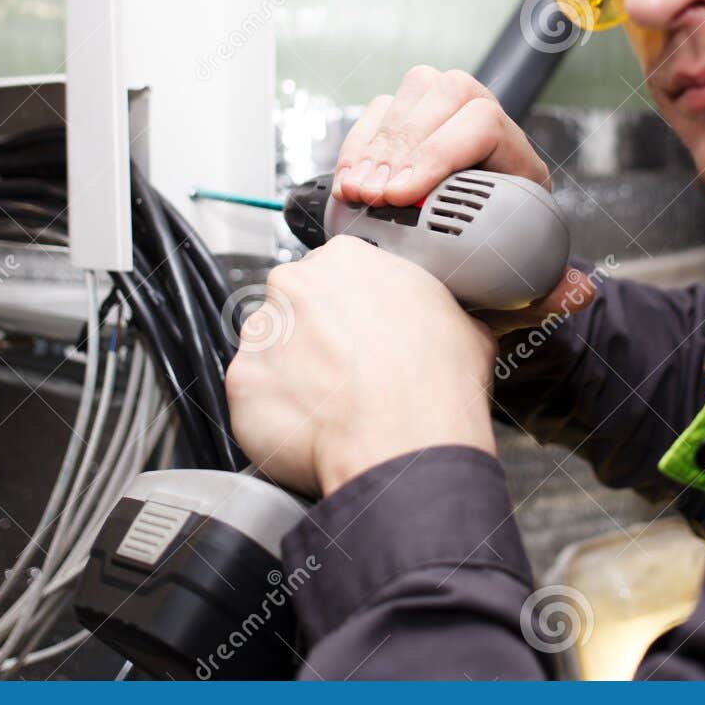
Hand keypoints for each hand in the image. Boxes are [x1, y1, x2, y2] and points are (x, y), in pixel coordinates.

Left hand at [225, 236, 497, 497]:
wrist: (405, 445)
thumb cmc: (434, 387)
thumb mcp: (463, 325)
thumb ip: (435, 309)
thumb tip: (445, 324)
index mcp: (347, 258)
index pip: (337, 273)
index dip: (352, 309)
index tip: (361, 332)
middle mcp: (295, 285)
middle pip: (296, 306)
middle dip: (316, 337)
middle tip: (348, 373)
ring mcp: (262, 333)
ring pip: (272, 350)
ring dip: (294, 374)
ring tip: (333, 406)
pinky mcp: (241, 383)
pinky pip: (255, 396)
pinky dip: (276, 413)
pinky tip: (312, 427)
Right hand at [332, 66, 590, 324]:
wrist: (468, 271)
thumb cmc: (495, 274)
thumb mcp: (520, 289)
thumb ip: (548, 293)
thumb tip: (579, 290)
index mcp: (519, 161)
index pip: (484, 124)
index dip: (439, 153)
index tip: (403, 197)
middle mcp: (485, 127)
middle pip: (449, 93)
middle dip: (402, 145)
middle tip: (373, 196)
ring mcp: (446, 118)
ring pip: (416, 89)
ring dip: (379, 140)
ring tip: (360, 190)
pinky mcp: (409, 122)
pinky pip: (381, 108)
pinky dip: (359, 141)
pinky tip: (349, 181)